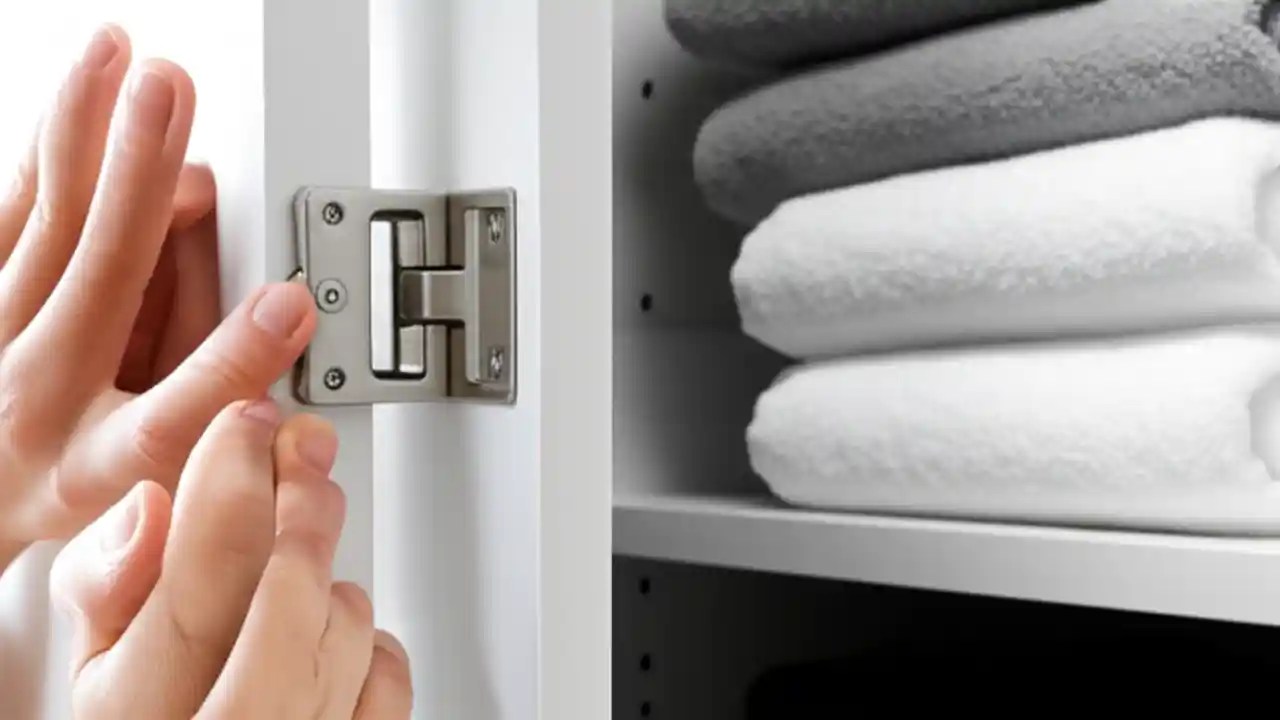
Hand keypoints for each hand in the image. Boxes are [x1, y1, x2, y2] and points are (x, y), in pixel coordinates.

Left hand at [0, 26, 315, 565]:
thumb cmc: (70, 489)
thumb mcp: (152, 484)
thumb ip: (211, 398)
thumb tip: (265, 315)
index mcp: (93, 464)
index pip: (171, 416)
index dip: (234, 359)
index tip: (288, 307)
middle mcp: (33, 396)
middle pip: (96, 273)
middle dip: (140, 175)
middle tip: (169, 98)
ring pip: (39, 222)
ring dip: (82, 132)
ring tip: (116, 63)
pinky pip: (1, 216)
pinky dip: (40, 152)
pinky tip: (65, 105)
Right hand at [51, 402, 411, 718]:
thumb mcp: (92, 668)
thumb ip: (109, 586)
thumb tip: (150, 510)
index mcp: (138, 706)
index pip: (198, 566)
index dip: (231, 474)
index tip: (248, 423)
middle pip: (288, 590)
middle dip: (302, 500)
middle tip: (303, 449)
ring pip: (347, 632)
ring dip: (333, 579)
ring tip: (301, 562)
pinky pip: (388, 686)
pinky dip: (373, 645)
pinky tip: (338, 637)